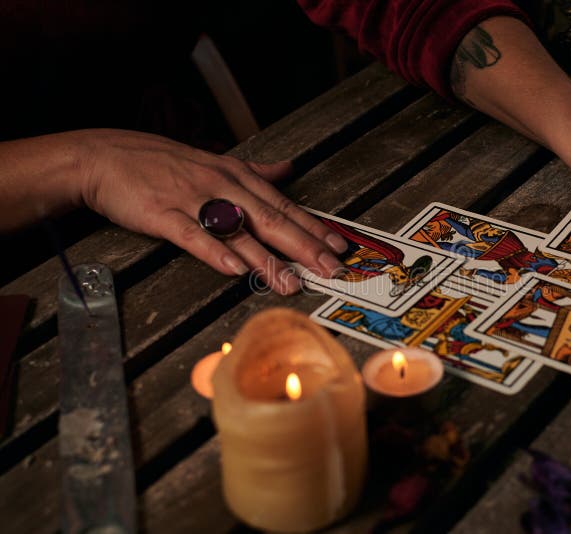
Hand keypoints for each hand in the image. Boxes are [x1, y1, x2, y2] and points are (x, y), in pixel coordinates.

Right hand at [75, 129, 346, 293]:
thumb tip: (288, 168)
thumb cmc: (161, 161)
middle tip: (330, 269)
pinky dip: (214, 252)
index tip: (339, 246)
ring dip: (267, 259)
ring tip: (291, 282)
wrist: (106, 155)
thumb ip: (256, 169)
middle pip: (270, 219)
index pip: (283, 205)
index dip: (313, 227)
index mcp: (236, 175)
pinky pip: (193, 236)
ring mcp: (193, 200)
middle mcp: (222, 186)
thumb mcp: (215, 160)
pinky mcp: (164, 214)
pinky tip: (233, 270)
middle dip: (304, 246)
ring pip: (237, 232)